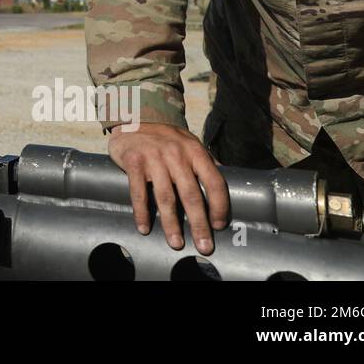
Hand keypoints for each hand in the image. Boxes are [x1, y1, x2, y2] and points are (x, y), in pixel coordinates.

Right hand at [108, 123, 229, 253]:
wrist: (134, 117)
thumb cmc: (166, 137)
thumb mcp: (190, 143)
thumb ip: (207, 163)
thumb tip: (230, 183)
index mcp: (195, 151)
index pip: (214, 182)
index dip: (219, 206)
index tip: (219, 225)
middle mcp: (176, 154)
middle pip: (191, 195)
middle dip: (199, 224)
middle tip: (204, 246)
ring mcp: (154, 158)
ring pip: (165, 197)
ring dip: (171, 224)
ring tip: (176, 243)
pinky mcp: (134, 162)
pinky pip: (138, 192)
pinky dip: (141, 212)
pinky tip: (144, 228)